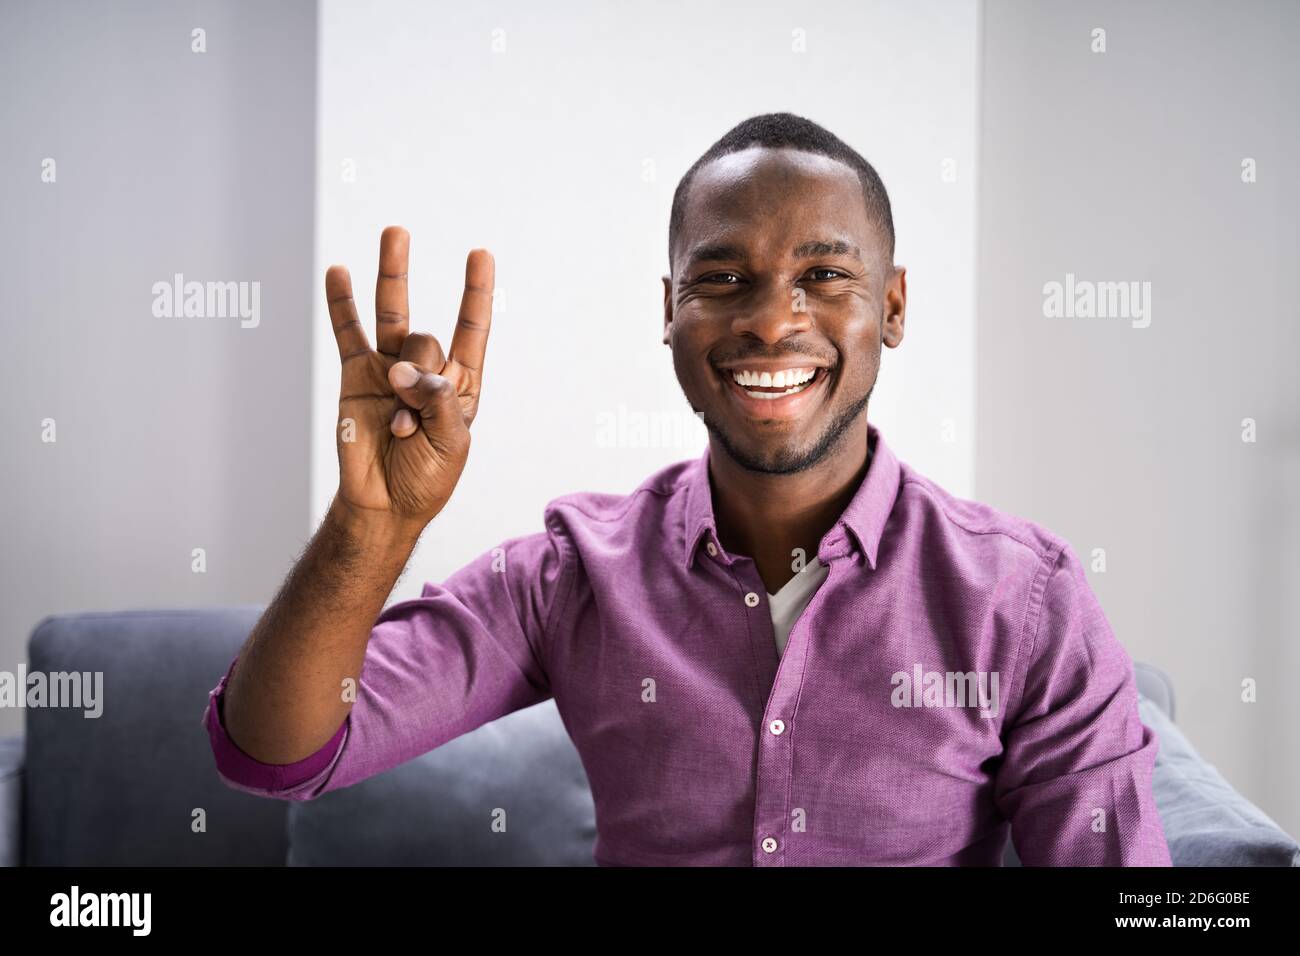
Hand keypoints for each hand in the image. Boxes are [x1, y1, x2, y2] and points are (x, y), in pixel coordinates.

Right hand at [325, 226, 493, 528]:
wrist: (385, 504)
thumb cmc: (426, 478)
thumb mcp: (450, 442)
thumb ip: (437, 400)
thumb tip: (403, 370)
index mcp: (459, 385)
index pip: (471, 329)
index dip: (476, 293)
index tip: (480, 254)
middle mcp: (426, 370)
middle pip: (427, 340)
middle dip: (418, 372)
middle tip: (409, 396)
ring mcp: (389, 369)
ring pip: (392, 315)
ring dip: (394, 274)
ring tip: (396, 233)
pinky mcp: (357, 376)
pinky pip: (348, 333)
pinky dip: (342, 304)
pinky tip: (339, 272)